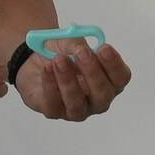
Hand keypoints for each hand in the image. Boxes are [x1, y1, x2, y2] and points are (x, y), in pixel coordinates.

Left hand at [14, 38, 130, 120]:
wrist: (34, 63)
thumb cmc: (61, 55)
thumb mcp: (69, 42)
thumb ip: (76, 45)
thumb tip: (80, 50)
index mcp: (109, 81)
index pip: (121, 78)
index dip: (114, 64)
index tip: (104, 48)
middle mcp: (97, 100)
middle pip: (103, 93)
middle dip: (93, 72)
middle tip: (82, 54)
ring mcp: (77, 109)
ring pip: (77, 102)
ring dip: (68, 80)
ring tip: (59, 60)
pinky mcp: (54, 111)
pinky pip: (53, 102)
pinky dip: (50, 84)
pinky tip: (47, 68)